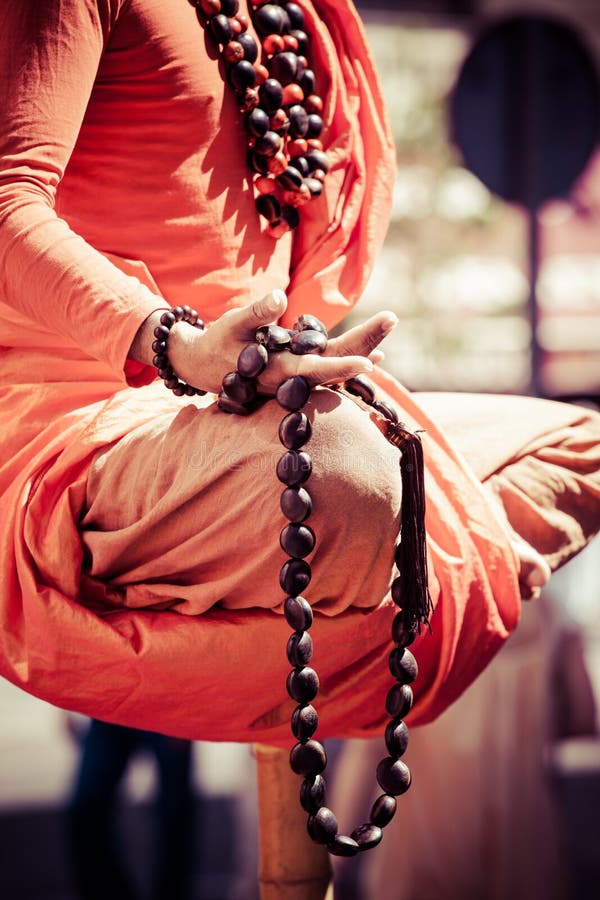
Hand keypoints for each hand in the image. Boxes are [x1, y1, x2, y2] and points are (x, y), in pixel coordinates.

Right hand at [164, 290, 396, 395]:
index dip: (342, 366)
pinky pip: (330, 367)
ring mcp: (298, 377)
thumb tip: (280, 297)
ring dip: (363, 346)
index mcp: (278, 370)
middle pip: (336, 364)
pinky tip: (374, 353)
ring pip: (336, 365)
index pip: (316, 369)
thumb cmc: (217, 341)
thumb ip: (256, 313)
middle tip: (392, 317)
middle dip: (365, 342)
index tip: (369, 362)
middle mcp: (294, 378)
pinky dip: (350, 357)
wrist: (203, 365)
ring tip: (388, 324)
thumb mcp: (232, 323)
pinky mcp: (299, 373)